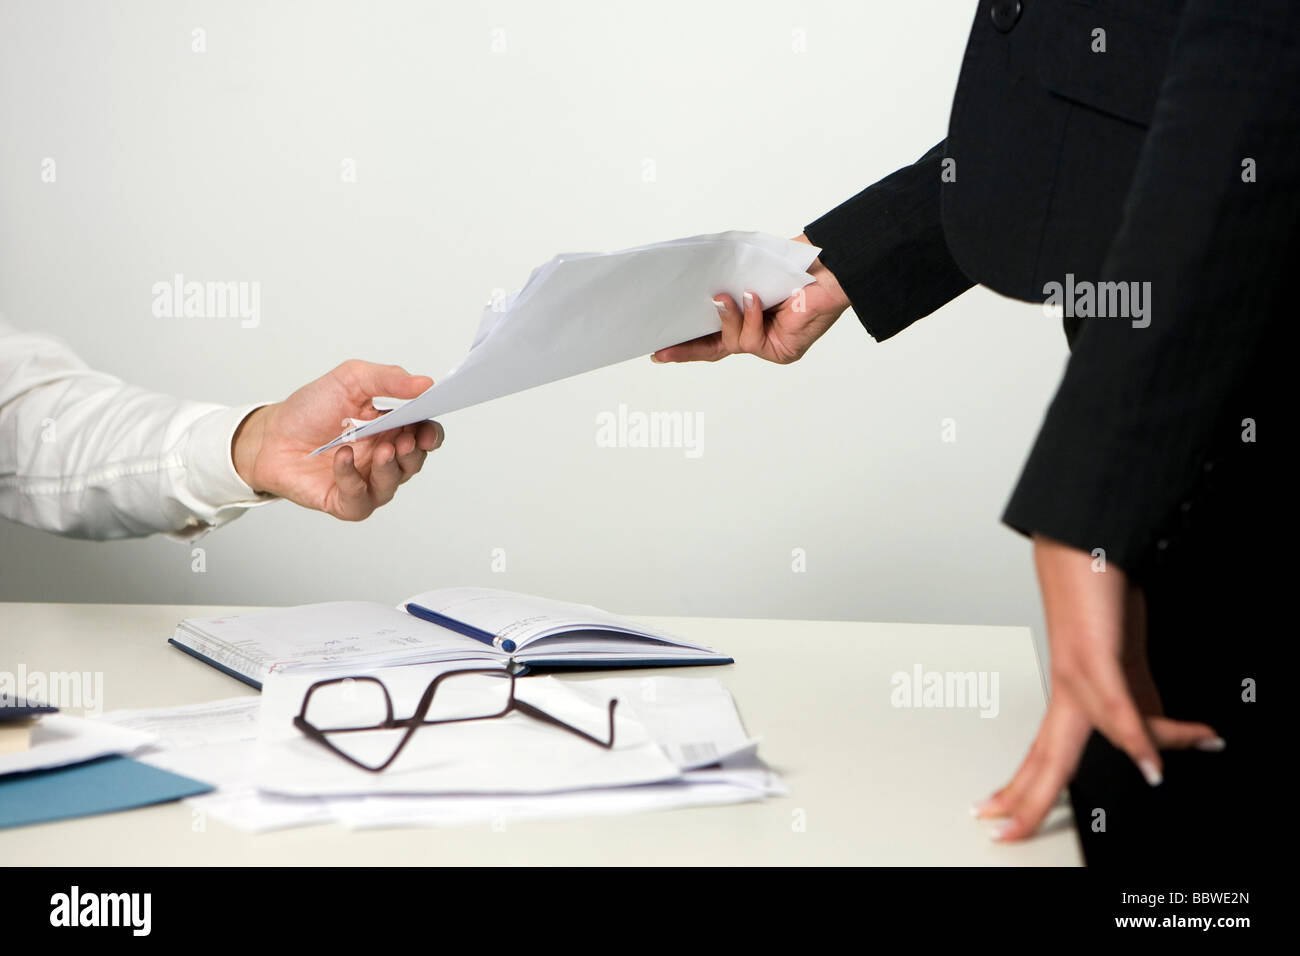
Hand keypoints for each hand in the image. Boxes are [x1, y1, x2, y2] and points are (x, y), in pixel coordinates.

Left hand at [231, 360, 444, 520]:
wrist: (270, 435)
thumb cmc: (310, 410)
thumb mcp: (351, 380)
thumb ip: (389, 378)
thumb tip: (425, 383)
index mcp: (391, 428)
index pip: (424, 435)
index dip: (431, 434)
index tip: (427, 428)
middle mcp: (382, 457)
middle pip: (414, 462)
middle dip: (414, 453)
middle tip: (404, 440)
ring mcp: (365, 482)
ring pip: (392, 484)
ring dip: (389, 468)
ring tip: (380, 451)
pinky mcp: (344, 501)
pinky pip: (360, 499)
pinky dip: (352, 478)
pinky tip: (341, 458)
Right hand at [651, 234, 849, 364]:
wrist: (829, 268)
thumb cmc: (794, 265)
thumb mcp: (748, 272)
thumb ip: (725, 283)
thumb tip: (697, 286)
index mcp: (748, 317)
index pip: (713, 334)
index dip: (687, 341)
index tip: (661, 347)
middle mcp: (758, 334)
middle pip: (715, 349)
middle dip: (687, 350)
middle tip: (662, 351)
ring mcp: (769, 345)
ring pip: (732, 343)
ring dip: (726, 319)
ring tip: (725, 296)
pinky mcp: (782, 351)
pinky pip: (752, 341)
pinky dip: (750, 318)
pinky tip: (754, 299)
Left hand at [973, 536, 1224, 840]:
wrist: (1082, 542)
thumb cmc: (1098, 598)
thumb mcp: (1127, 666)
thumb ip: (1140, 709)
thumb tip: (1160, 746)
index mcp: (1069, 693)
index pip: (1043, 753)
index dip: (1024, 790)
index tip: (1002, 817)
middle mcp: (1066, 687)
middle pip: (1042, 759)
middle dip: (1023, 803)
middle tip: (1000, 833)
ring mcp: (1077, 671)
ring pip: (1073, 737)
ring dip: (1095, 770)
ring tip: (1140, 788)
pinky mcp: (1098, 652)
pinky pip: (1118, 704)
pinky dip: (1136, 736)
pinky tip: (1149, 762)